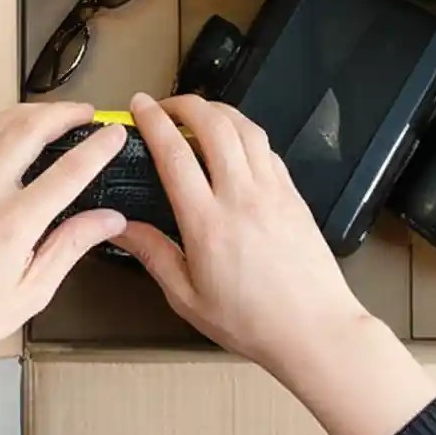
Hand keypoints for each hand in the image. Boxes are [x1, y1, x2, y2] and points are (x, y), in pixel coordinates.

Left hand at [0, 102, 126, 430]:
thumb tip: (107, 221)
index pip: (67, 171)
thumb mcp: (27, 296)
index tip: (116, 134)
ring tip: (57, 114)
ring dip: (32, 111)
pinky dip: (2, 124)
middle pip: (29, 128)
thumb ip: (68, 249)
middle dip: (64, 112)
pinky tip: (14, 131)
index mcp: (11, 226)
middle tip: (88, 112)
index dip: (98, 147)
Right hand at [115, 93, 435, 434]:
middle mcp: (241, 197)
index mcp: (207, 222)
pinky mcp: (294, 195)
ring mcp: (273, 192)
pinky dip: (246, 133)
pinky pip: (268, 149)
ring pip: (245, 128)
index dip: (152, 121)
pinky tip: (235, 142)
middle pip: (212, 125)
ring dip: (218, 110)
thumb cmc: (251, 322)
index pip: (174, 153)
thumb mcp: (187, 298)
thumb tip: (120, 228)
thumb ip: (154, 255)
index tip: (138, 106)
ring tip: (199, 113)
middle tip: (165, 105)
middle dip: (185, 103)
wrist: (315, 330)